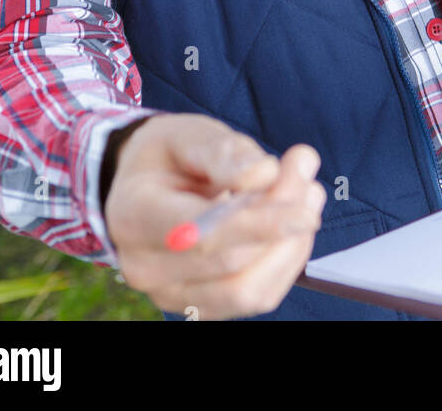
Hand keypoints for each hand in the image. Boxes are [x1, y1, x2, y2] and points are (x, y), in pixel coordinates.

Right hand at [104, 113, 325, 319]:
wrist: (144, 184)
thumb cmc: (168, 155)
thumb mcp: (187, 135)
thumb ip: (223, 153)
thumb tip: (264, 175)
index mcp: (133, 216)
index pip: (200, 234)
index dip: (258, 225)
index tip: (306, 210)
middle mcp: (145, 268)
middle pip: (231, 263)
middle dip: (281, 220)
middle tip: (305, 170)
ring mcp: (170, 295)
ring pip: (248, 291)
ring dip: (291, 246)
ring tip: (308, 194)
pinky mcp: (199, 307)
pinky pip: (253, 297)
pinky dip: (283, 261)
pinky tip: (294, 222)